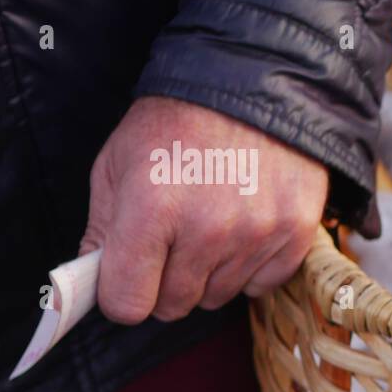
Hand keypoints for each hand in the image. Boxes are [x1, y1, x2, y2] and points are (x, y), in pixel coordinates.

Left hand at [81, 97, 327, 323]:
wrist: (251, 85)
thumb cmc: (176, 124)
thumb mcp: (118, 164)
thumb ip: (102, 230)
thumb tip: (95, 284)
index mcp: (152, 209)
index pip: (128, 303)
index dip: (122, 297)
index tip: (128, 279)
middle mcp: (208, 228)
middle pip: (174, 305)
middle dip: (164, 283)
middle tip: (171, 244)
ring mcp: (257, 234)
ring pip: (217, 297)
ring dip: (208, 273)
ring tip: (210, 227)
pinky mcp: (295, 234)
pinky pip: (260, 285)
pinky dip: (248, 268)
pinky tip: (242, 230)